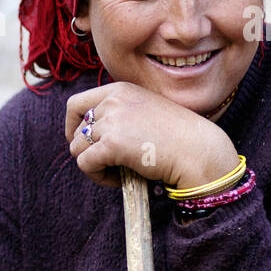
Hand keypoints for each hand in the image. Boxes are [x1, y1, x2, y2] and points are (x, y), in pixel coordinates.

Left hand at [65, 82, 238, 189]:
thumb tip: (86, 135)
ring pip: (77, 149)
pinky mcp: (110, 144)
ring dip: (94, 166)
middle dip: (88, 151)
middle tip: (109, 164)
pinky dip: (98, 177)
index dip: (72, 126)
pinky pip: (85, 165)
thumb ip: (119, 115)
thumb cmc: (177, 138)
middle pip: (76, 132)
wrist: (198, 151)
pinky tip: (119, 180)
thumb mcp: (145, 112)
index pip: (76, 104)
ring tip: (118, 173)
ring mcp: (110, 121)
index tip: (82, 142)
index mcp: (120, 90)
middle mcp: (112, 101)